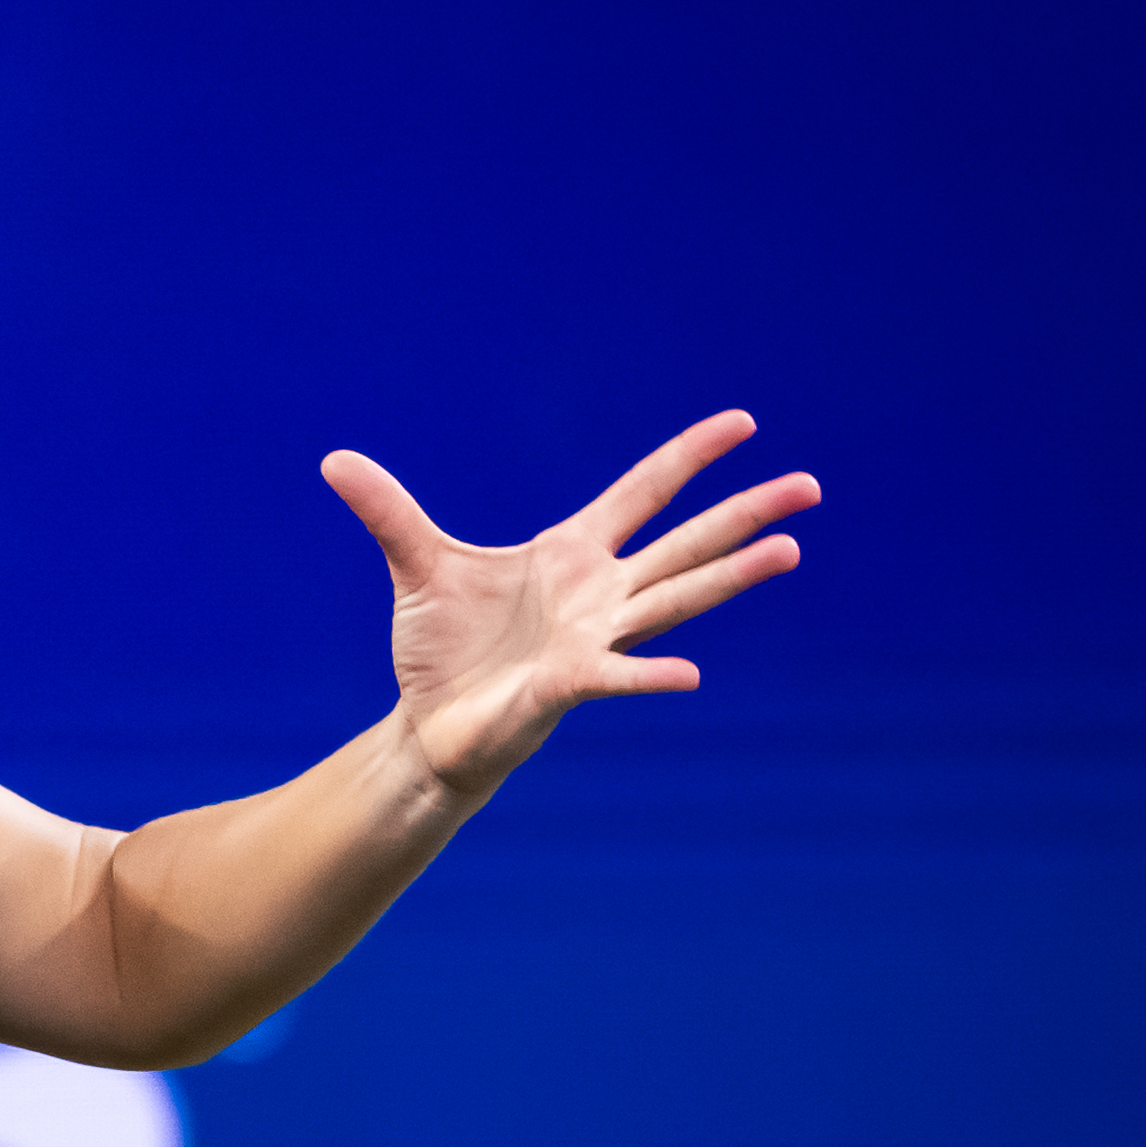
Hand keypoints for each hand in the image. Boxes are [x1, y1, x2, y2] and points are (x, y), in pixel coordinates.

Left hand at [324, 410, 818, 799]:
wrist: (428, 724)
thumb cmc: (440, 648)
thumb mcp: (414, 566)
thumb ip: (388, 511)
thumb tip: (333, 458)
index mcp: (571, 552)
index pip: (643, 492)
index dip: (689, 456)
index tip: (744, 422)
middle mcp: (598, 593)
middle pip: (685, 542)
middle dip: (744, 514)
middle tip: (812, 485)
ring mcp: (592, 639)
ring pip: (675, 600)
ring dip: (731, 577)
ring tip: (792, 551)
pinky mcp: (567, 684)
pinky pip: (616, 676)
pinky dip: (648, 676)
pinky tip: (690, 676)